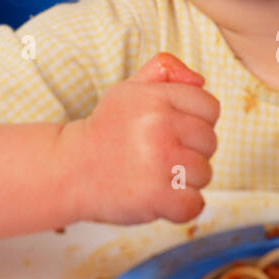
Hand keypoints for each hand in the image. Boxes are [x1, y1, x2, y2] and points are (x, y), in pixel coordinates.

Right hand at [58, 52, 219, 225]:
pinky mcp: (156, 196)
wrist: (68, 170)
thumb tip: (200, 80)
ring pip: (204, 173)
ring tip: (154, 175)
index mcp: (156, 98)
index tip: (172, 131)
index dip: (196, 122)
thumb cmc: (105, 131)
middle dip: (191, 151)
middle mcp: (159, 126)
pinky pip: (195, 204)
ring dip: (184, 181)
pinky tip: (159, 197)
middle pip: (210, 142)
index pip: (210, 108)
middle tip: (159, 156)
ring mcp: (159, 162)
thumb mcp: (128, 90)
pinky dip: (181, 207)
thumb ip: (164, 71)